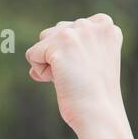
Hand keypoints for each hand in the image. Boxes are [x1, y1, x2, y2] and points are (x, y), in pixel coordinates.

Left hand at [24, 14, 127, 132]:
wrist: (100, 114)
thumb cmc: (96, 95)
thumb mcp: (92, 62)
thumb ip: (71, 49)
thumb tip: (33, 60)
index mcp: (105, 25)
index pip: (70, 30)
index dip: (71, 54)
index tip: (88, 70)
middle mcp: (92, 24)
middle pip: (54, 34)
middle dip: (58, 57)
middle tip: (78, 77)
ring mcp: (76, 32)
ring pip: (42, 42)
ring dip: (48, 63)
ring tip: (70, 78)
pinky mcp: (60, 45)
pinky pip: (32, 55)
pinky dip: (40, 72)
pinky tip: (60, 81)